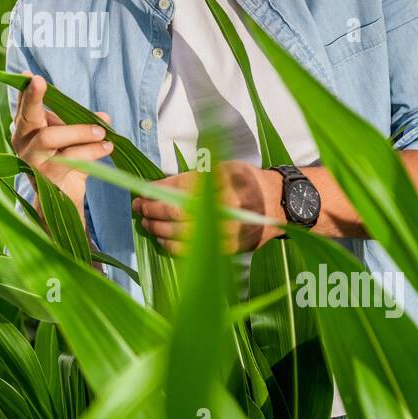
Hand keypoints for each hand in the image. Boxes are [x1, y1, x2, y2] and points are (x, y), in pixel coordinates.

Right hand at [11, 71, 113, 219]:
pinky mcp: (47, 176)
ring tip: (103, 132)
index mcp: (27, 131)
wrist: (62, 203)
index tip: (29, 75)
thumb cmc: (66, 164)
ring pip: (51, 136)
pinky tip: (106, 147)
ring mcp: (33, 161)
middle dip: (34, 98)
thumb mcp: (75, 140)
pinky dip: (92, 151)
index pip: (26, 107)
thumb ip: (85, 125)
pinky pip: (70, 157)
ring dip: (80, 131)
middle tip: (39, 81)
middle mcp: (24, 144)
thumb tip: (104, 118)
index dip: (27, 92)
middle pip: (28, 117)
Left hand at [131, 161, 283, 254]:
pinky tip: (162, 238)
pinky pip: (193, 250)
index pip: (180, 185)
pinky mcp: (227, 247)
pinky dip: (171, 245)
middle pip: (177, 209)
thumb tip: (157, 186)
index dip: (157, 190)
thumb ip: (194, 177)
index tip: (142, 191)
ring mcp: (227, 229)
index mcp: (225, 180)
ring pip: (181, 232)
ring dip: (157, 228)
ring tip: (146, 222)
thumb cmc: (246, 182)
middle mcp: (226, 205)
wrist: (278, 205)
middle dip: (152, 209)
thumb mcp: (224, 168)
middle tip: (140, 207)